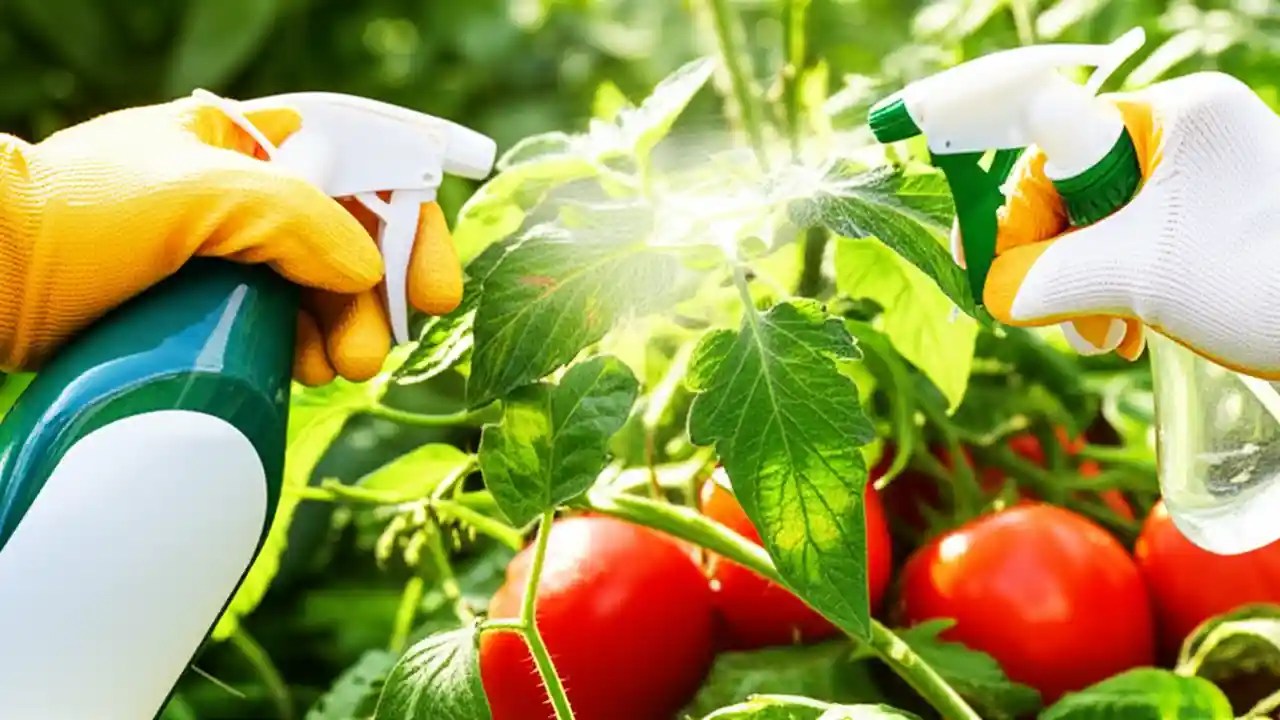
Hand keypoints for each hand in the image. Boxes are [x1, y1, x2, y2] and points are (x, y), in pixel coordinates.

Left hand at [0, 95, 463, 384]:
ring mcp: (228, 252)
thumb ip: (299, 220)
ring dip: (350, 327)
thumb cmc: (83, 215)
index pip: (361, 158)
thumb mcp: (204, 194)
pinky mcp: (209, 306)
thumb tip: (365, 272)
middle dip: (382, 285)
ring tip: (347, 366)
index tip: (438, 269)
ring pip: (323, 286)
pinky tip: (310, 370)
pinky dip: (310, 348)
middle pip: (352, 230)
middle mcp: (246, 190)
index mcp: (248, 140)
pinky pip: (286, 325)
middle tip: (391, 338)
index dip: (411, 205)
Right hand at [984, 71, 1279, 378]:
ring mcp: (1204, 178)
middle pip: (1074, 188)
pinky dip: (1116, 289)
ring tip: (1099, 337)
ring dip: (1082, 285)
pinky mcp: (1212, 222)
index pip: (1053, 141)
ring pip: (1101, 224)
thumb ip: (1045, 275)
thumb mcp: (1139, 276)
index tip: (982, 261)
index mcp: (1174, 115)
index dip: (1010, 204)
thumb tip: (992, 291)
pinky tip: (1124, 331)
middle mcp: (1189, 134)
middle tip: (1048, 316)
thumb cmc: (1262, 283)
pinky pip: (1134, 245)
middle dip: (1052, 259)